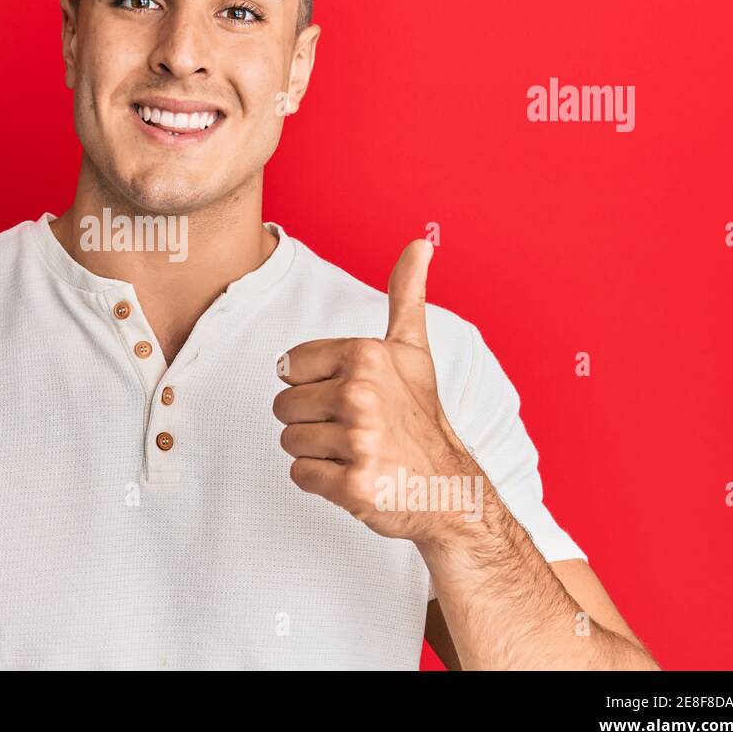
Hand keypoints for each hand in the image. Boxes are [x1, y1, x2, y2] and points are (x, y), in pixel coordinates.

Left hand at [272, 240, 485, 544]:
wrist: (449, 489)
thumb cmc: (420, 415)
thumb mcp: (412, 350)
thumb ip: (405, 295)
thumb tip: (421, 242)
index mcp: (366, 355)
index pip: (288, 367)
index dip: (313, 384)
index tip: (350, 395)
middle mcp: (362, 395)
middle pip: (283, 405)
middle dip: (311, 420)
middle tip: (354, 428)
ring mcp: (359, 442)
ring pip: (289, 441)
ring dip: (316, 451)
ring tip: (355, 451)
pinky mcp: (354, 486)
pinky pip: (300, 475)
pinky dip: (321, 481)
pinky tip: (355, 476)